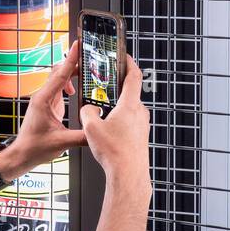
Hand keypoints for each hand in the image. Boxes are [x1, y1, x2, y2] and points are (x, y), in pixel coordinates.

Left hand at [0, 41, 87, 178]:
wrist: (22, 155)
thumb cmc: (35, 148)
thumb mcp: (62, 142)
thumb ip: (83, 136)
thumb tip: (100, 132)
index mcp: (44, 100)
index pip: (60, 75)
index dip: (71, 59)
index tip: (78, 45)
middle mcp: (43, 96)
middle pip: (59, 72)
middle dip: (74, 63)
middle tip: (90, 57)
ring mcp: (44, 100)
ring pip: (59, 79)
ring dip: (72, 74)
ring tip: (87, 72)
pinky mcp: (47, 105)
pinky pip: (59, 88)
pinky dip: (69, 84)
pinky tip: (77, 91)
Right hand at [79, 54, 150, 188]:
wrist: (128, 174)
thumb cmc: (115, 152)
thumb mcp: (91, 127)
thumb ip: (87, 112)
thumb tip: (88, 109)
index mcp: (130, 105)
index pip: (134, 75)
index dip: (129, 62)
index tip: (123, 56)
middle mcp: (140, 113)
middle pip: (129, 92)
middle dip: (116, 86)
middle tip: (104, 83)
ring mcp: (142, 125)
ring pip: (128, 108)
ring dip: (115, 106)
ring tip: (100, 111)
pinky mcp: (140, 136)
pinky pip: (129, 121)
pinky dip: (118, 119)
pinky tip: (106, 129)